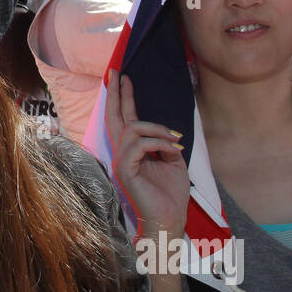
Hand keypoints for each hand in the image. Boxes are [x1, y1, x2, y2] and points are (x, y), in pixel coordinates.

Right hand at [105, 70, 189, 237]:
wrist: (169, 219)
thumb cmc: (170, 194)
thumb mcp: (173, 161)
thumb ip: (165, 143)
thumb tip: (166, 133)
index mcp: (133, 152)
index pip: (125, 120)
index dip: (124, 98)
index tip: (123, 77)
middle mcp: (122, 154)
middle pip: (115, 118)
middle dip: (117, 94)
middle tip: (117, 72)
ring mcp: (121, 161)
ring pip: (133, 128)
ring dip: (158, 130)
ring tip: (176, 140)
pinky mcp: (125, 170)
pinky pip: (139, 144)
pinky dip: (158, 143)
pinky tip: (173, 149)